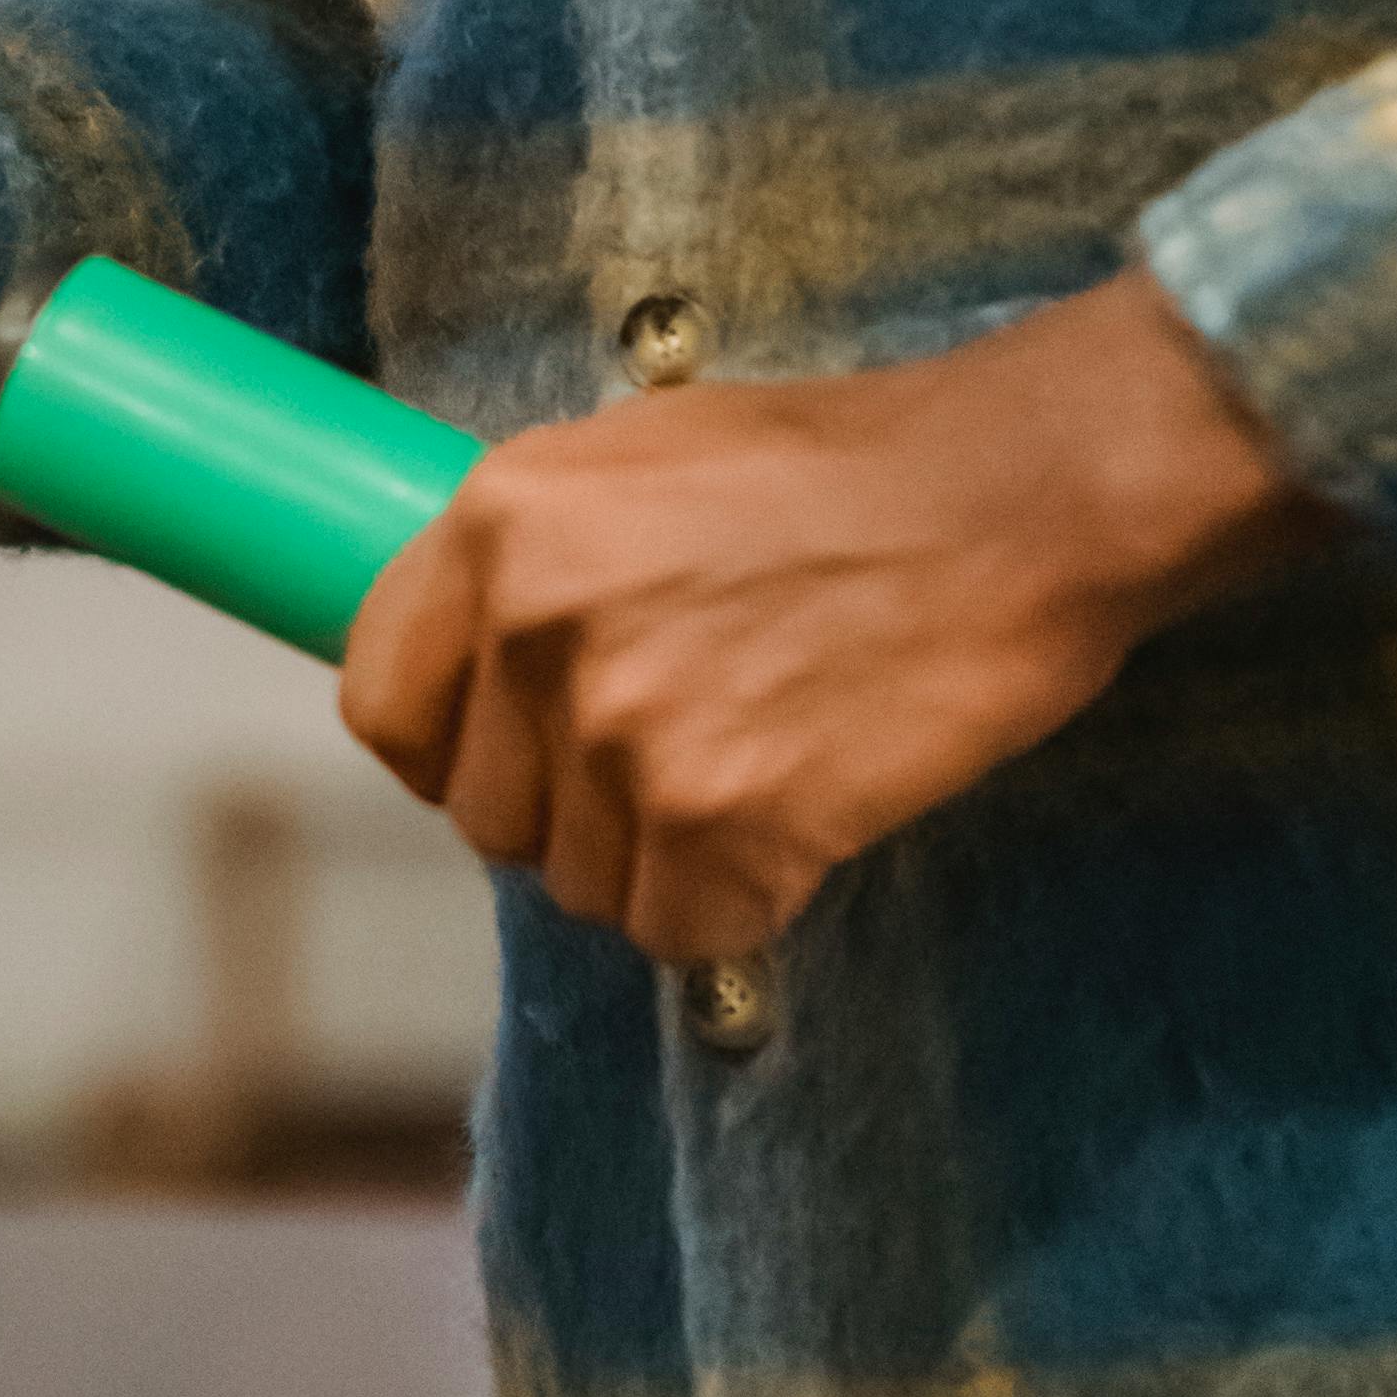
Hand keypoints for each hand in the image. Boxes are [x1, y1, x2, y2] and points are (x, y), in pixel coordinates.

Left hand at [340, 273, 1310, 962]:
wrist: (1015, 501)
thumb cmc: (847, 471)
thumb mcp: (641, 462)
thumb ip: (539, 561)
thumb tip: (478, 669)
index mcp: (497, 520)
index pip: (382, 704)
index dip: (450, 750)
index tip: (513, 757)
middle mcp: (534, 623)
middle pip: (488, 816)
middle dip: (573, 813)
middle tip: (683, 758)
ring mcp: (622, 728)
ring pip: (583, 886)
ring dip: (662, 861)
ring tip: (762, 766)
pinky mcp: (717, 822)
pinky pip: (682, 934)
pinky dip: (743, 904)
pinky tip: (806, 817)